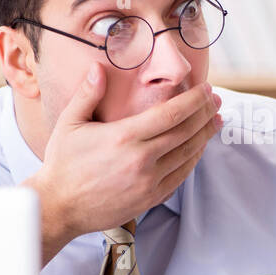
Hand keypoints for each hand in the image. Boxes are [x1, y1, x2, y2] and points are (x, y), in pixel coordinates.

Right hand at [24, 62, 222, 262]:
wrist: (59, 207)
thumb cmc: (63, 164)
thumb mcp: (69, 124)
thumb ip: (87, 94)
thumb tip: (98, 67)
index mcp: (124, 137)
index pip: (172, 113)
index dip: (194, 100)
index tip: (206, 89)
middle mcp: (141, 160)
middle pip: (186, 132)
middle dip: (205, 114)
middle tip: (216, 101)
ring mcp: (149, 182)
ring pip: (188, 155)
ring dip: (205, 136)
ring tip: (214, 121)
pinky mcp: (151, 198)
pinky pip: (181, 176)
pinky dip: (193, 159)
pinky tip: (197, 148)